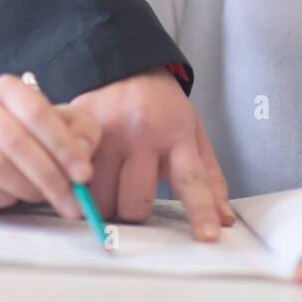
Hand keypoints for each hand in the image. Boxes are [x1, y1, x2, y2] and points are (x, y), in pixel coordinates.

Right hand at [0, 73, 103, 219]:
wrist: (0, 150)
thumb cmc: (38, 137)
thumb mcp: (69, 127)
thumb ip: (83, 133)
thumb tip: (81, 152)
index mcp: (7, 87)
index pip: (36, 112)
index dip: (62, 146)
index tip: (84, 176)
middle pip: (14, 140)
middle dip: (48, 175)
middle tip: (72, 202)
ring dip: (25, 189)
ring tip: (42, 197)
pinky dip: (1, 199)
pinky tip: (13, 198)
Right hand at [69, 65, 235, 240]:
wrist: (126, 64)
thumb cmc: (162, 106)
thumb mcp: (193, 133)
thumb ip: (209, 178)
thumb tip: (225, 220)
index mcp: (175, 135)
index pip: (191, 181)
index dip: (200, 212)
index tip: (207, 237)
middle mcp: (141, 134)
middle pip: (135, 202)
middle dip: (135, 213)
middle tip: (134, 202)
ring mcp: (108, 132)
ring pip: (102, 197)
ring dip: (106, 204)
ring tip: (111, 187)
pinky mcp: (81, 129)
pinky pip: (76, 177)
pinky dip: (82, 187)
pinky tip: (87, 178)